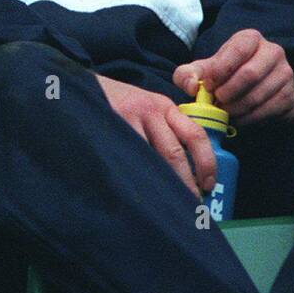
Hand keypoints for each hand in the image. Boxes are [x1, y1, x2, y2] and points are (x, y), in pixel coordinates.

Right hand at [93, 73, 217, 198]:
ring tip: (164, 205)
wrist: (85, 86)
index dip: (206, 162)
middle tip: (189, 204)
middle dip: (185, 183)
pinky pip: (127, 158)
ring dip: (160, 185)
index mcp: (166, 107)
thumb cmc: (120, 104)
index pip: (195, 134)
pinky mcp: (109, 127)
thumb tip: (188, 170)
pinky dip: (135, 178)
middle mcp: (151, 111)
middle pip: (174, 153)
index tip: (208, 184)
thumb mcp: (147, 108)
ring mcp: (128, 119)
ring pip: (150, 160)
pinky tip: (137, 192)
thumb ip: (166, 129)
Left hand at [173, 29, 293, 126]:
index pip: (238, 49)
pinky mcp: (292, 96)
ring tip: (225, 113)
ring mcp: (286, 74)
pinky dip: (250, 119)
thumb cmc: (224, 76)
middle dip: (228, 93)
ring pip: (260, 95)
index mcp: (251, 38)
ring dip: (237, 109)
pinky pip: (270, 110)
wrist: (253, 91)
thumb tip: (192, 86)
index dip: (221, 69)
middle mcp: (273, 51)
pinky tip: (239, 120)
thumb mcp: (203, 71)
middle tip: (217, 104)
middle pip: (250, 74)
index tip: (209, 86)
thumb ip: (187, 74)